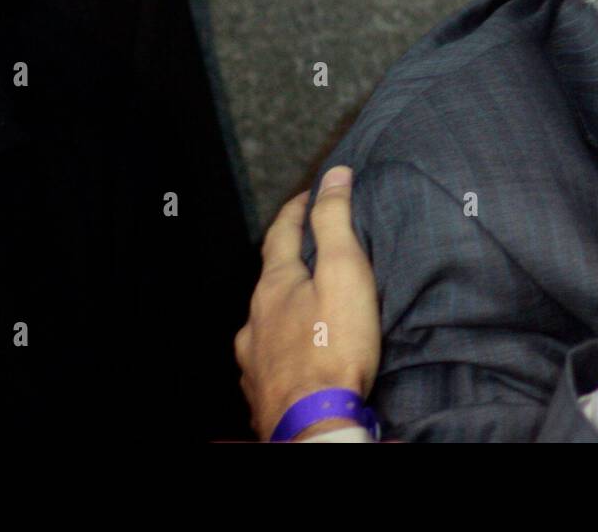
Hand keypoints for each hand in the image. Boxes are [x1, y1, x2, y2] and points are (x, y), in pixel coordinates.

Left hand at [234, 166, 380, 439]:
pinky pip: (269, 357)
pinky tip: (296, 353)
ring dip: (285, 307)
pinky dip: (283, 346)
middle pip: (272, 277)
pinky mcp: (262, 388)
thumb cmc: (333, 348)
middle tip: (314, 249)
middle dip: (292, 259)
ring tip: (309, 306)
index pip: (282, 232)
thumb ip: (335, 221)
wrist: (314, 422)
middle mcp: (256, 317)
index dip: (299, 208)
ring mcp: (255, 355)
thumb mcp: (343, 271)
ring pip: (267, 319)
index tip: (312, 193)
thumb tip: (333, 176)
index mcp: (275, 284)